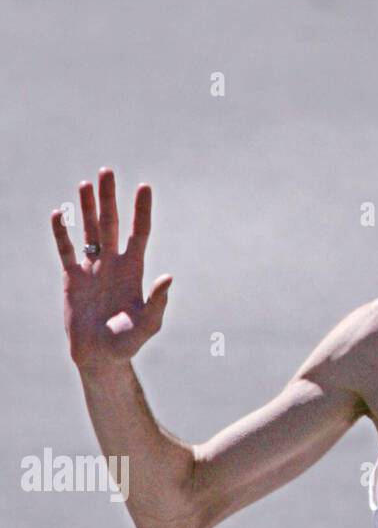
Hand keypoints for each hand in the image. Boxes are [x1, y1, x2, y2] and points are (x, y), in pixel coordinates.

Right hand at [51, 168, 172, 370]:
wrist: (100, 357)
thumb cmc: (128, 343)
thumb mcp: (148, 324)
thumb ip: (158, 302)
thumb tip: (168, 277)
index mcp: (134, 271)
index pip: (139, 233)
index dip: (142, 211)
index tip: (144, 187)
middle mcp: (113, 264)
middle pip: (111, 223)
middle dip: (110, 198)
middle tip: (107, 171)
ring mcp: (92, 269)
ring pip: (88, 230)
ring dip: (86, 208)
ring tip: (85, 184)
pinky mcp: (73, 278)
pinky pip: (66, 250)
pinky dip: (61, 233)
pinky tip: (59, 213)